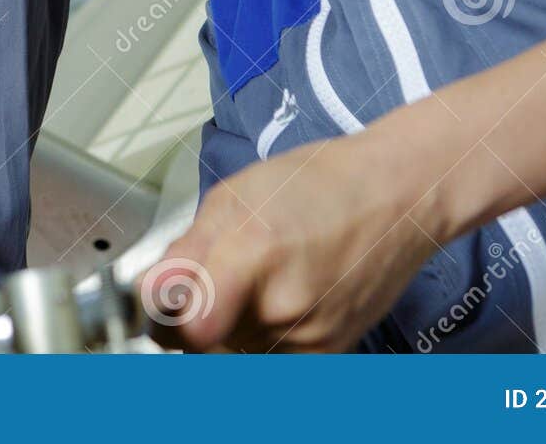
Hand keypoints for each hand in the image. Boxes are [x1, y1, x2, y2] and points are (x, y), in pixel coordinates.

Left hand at [140, 129, 444, 351]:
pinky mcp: (329, 353)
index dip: (165, 317)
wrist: (396, 195)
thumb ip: (186, 250)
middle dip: (193, 321)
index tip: (164, 303)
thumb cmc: (318, 184)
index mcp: (251, 252)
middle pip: (203, 346)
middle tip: (210, 284)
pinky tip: (277, 301)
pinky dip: (261, 339)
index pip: (184, 325)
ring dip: (226, 332)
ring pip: (234, 356)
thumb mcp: (234, 196)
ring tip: (251, 285)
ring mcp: (309, 335)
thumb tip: (149, 291)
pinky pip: (271, 361)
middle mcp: (282, 304)